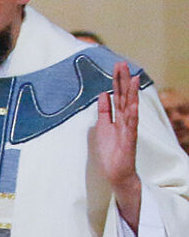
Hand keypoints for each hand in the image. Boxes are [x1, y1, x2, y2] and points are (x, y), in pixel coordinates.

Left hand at [91, 61, 142, 231]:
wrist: (116, 172)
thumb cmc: (111, 150)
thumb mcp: (102, 127)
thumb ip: (104, 111)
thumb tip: (103, 94)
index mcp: (118, 117)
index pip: (119, 95)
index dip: (117, 80)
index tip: (117, 65)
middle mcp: (125, 120)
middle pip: (125, 97)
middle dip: (123, 80)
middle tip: (122, 63)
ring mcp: (128, 129)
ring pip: (131, 107)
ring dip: (131, 93)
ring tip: (132, 77)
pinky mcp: (129, 140)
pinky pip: (131, 126)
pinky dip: (132, 114)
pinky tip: (134, 104)